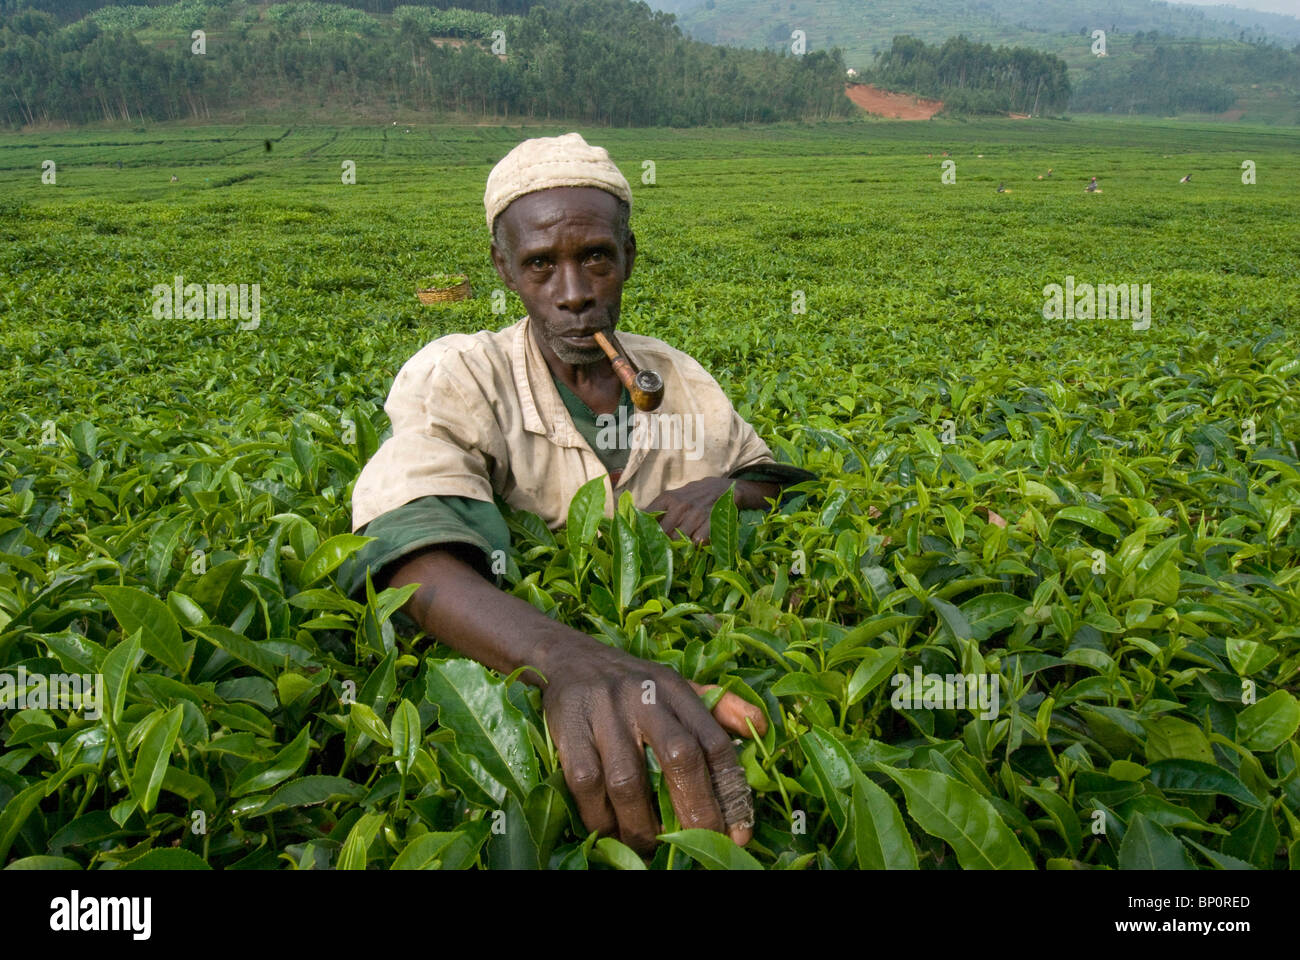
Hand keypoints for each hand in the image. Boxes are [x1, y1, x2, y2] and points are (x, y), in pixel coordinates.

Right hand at [541, 638, 767, 853]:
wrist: (568, 657)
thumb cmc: (633, 682)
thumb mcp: (677, 684)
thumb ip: (719, 706)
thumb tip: (763, 726)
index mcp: (675, 689)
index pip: (712, 740)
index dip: (730, 790)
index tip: (739, 831)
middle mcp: (643, 697)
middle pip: (679, 757)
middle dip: (696, 809)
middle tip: (703, 844)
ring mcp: (604, 714)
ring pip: (629, 782)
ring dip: (643, 825)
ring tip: (652, 846)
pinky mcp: (569, 731)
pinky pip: (588, 786)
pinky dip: (602, 818)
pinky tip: (613, 831)